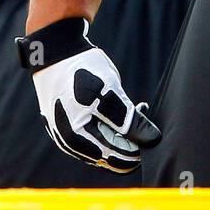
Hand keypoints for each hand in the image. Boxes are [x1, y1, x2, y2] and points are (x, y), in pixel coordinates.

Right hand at [16, 16, 160, 172]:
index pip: (118, 159)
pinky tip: (119, 106)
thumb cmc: (81, 69)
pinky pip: (94, 134)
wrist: (56, 50)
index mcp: (77, 139)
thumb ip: (129, 119)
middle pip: (111, 154)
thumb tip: (154, 141)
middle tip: (141, 109)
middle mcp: (69, 144)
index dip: (138, 144)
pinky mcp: (68, 125)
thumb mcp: (108, 91)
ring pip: (104, 144)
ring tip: (135, 106)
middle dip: (130, 136)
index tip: (146, 120)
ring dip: (121, 130)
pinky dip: (110, 124)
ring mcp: (66, 136)